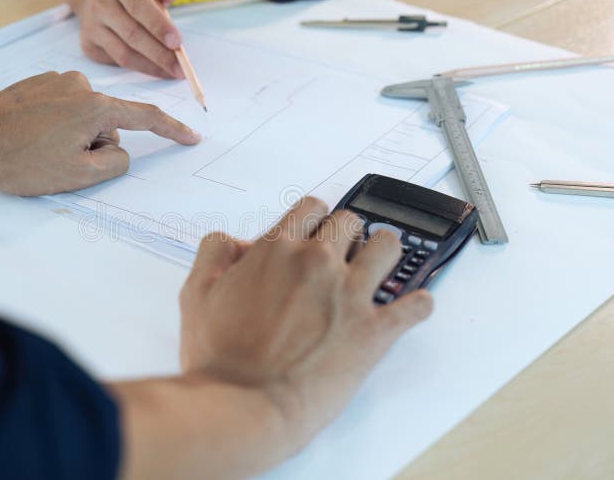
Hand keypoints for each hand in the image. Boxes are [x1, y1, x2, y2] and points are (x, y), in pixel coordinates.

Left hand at [0, 71, 199, 195]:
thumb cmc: (21, 161)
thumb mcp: (78, 175)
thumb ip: (115, 163)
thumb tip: (119, 150)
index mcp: (96, 107)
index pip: (147, 118)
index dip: (172, 130)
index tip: (191, 137)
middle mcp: (81, 86)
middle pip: (109, 124)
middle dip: (94, 145)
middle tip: (60, 161)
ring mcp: (58, 82)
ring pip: (85, 118)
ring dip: (73, 136)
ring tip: (40, 149)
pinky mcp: (39, 84)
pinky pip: (64, 109)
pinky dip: (56, 125)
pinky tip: (31, 136)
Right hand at [68, 0, 183, 78]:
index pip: (138, 5)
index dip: (158, 26)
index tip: (177, 43)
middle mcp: (100, 3)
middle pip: (132, 34)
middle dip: (159, 55)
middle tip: (180, 67)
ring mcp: (92, 26)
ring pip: (123, 54)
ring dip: (151, 67)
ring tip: (172, 72)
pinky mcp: (89, 44)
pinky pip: (116, 62)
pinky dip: (139, 68)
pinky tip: (155, 68)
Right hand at [179, 197, 432, 445]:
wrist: (243, 405)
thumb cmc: (219, 358)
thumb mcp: (195, 293)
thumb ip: (214, 253)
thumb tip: (234, 241)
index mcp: (277, 249)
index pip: (310, 207)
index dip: (314, 219)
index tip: (316, 232)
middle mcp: (317, 261)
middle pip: (349, 222)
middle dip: (347, 235)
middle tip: (343, 254)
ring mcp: (350, 293)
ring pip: (388, 246)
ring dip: (385, 253)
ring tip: (381, 267)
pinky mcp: (373, 330)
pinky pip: (414, 306)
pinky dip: (417, 305)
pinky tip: (414, 307)